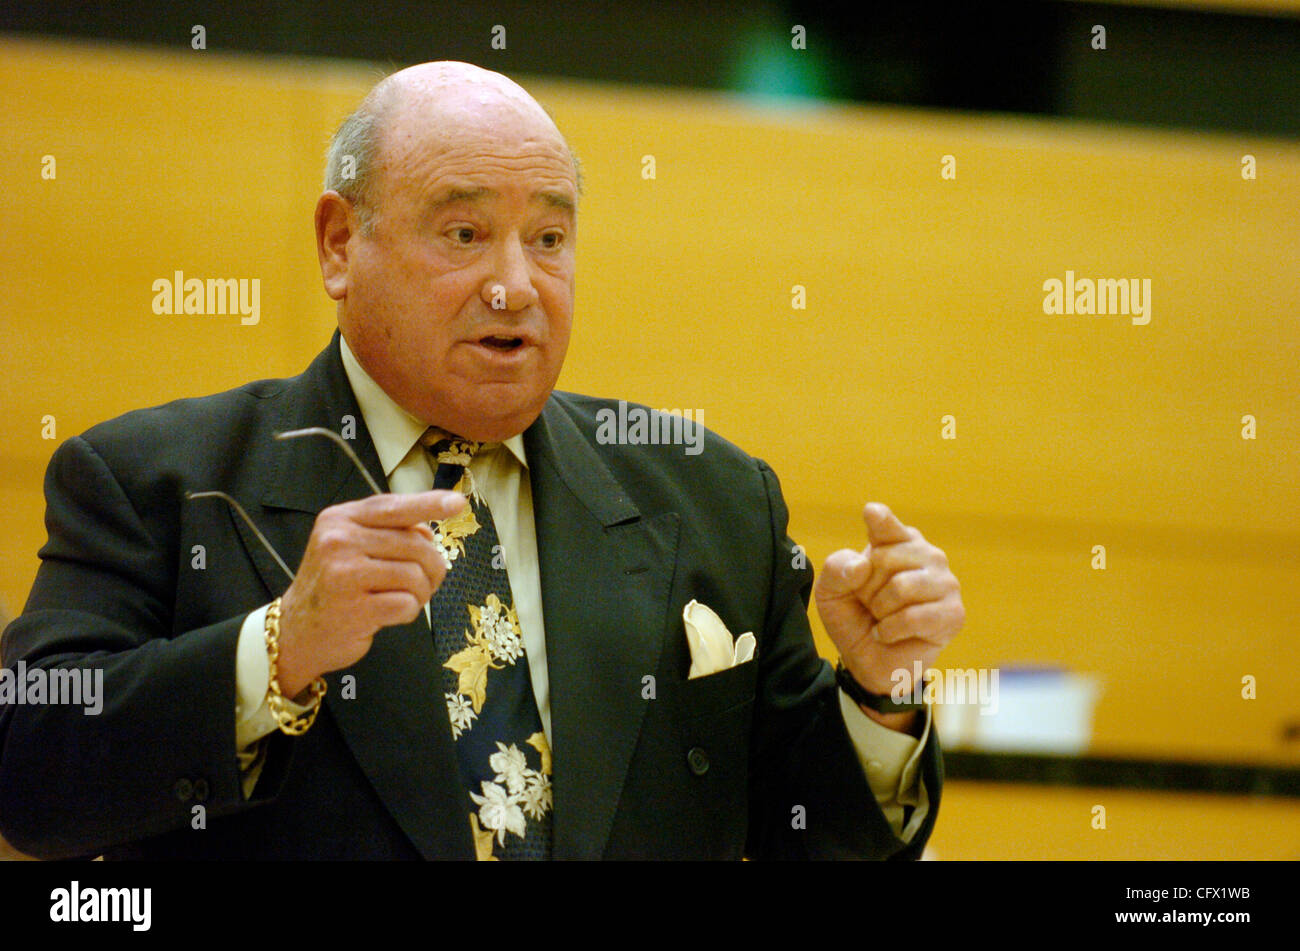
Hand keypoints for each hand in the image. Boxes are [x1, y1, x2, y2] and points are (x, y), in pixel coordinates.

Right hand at [274, 490, 465, 697]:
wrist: (296, 633)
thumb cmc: (333, 587)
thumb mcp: (349, 548)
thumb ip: (386, 532)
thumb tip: (428, 531)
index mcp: (339, 519)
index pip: (393, 507)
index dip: (429, 504)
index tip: (458, 502)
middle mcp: (338, 541)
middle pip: (415, 545)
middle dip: (432, 567)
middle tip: (424, 583)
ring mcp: (344, 575)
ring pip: (415, 576)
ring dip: (420, 593)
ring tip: (402, 600)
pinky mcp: (354, 609)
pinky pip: (407, 604)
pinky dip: (408, 612)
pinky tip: (388, 615)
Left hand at [814, 503, 963, 718]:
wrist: (867, 661)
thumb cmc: (854, 616)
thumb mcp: (830, 592)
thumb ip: (836, 569)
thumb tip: (862, 565)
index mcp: (897, 541)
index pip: (886, 525)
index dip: (880, 520)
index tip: (872, 513)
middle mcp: (927, 555)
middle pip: (885, 559)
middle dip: (866, 589)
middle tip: (871, 605)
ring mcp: (945, 583)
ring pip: (901, 586)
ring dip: (880, 610)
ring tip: (882, 618)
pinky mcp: (953, 614)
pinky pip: (914, 616)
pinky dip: (891, 630)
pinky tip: (889, 634)